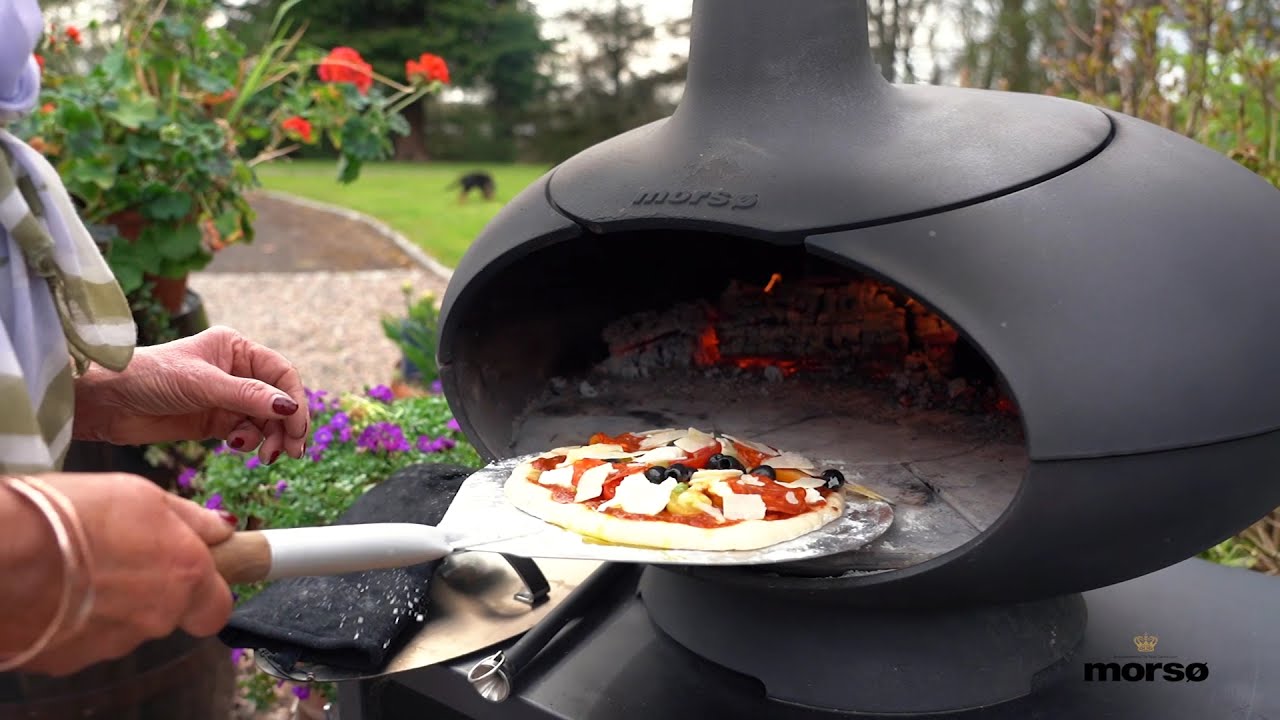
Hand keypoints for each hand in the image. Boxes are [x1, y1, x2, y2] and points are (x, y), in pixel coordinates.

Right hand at [2, 472, 234, 675]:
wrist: (1, 554)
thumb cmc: (70, 515)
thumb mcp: (141, 495)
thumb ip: (189, 518)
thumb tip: (223, 527)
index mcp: (185, 575)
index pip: (217, 608)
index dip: (206, 592)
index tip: (191, 572)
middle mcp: (157, 617)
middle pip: (167, 614)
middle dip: (150, 590)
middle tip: (119, 556)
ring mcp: (114, 644)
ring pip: (124, 627)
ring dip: (110, 604)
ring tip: (77, 568)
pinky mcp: (71, 661)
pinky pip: (84, 640)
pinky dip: (75, 621)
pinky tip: (54, 591)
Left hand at [74, 325, 307, 462]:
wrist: (106, 404)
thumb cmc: (148, 377)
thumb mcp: (202, 384)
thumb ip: (248, 397)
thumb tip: (291, 408)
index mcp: (236, 348)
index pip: (281, 374)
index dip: (295, 400)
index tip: (297, 428)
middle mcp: (236, 371)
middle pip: (279, 400)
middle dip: (287, 426)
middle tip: (290, 452)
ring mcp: (227, 397)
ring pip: (266, 420)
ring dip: (270, 438)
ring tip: (264, 456)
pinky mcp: (215, 421)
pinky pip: (247, 433)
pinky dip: (250, 443)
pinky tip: (237, 447)